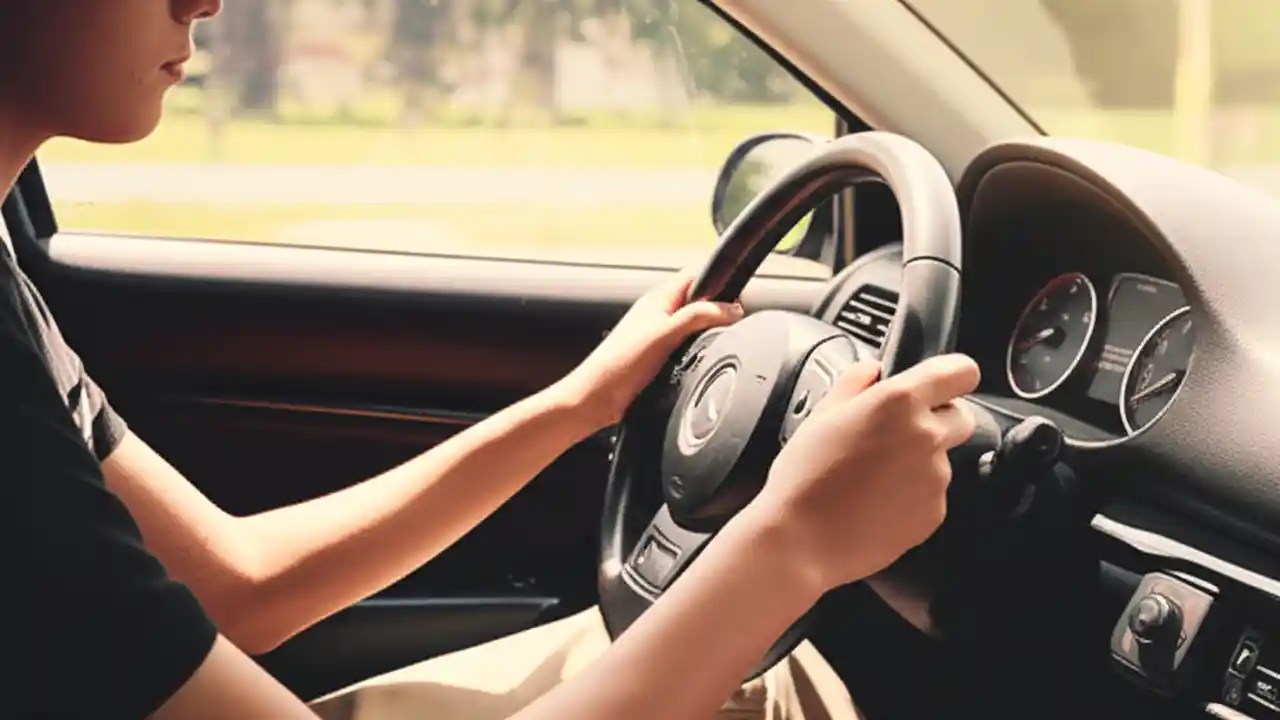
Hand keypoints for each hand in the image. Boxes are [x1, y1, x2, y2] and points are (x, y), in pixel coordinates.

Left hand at [558, 271, 743, 430]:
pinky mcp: (657, 358)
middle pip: (698, 301)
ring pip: (693, 325)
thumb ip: (698, 317)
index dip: (718, 281)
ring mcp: (657, 336)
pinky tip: (699, 361)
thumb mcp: (665, 334)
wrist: (596, 399)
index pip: (695, 276)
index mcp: (658, 299)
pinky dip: (697, 351)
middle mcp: (658, 314)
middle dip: (717, 309)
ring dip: (707, 332)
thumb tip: (731, 309)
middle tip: (730, 325)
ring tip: (716, 342)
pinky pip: (686, 346)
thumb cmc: (619, 365)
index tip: (736, 299)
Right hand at [742, 354, 979, 593]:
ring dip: (917, 462)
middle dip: (935, 421)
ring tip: (871, 478)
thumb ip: (854, 382)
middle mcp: (926, 436)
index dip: (953, 375)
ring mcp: (935, 478)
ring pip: (941, 459)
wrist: (802, 540)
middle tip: (893, 436)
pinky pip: (931, 495)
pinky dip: (911, 496)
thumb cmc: (804, 479)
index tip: (943, 383)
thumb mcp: (820, 415)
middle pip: (959, 417)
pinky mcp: (934, 513)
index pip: (960, 372)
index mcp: (898, 402)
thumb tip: (871, 370)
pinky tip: (875, 502)